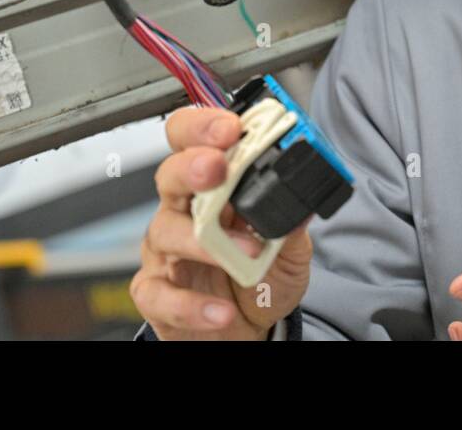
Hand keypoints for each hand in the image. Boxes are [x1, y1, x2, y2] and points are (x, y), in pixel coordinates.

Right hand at [131, 104, 312, 339]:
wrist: (250, 332)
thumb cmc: (262, 280)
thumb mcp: (290, 249)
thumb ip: (293, 224)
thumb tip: (304, 199)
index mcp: (212, 188)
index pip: (194, 142)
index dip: (204, 128)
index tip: (231, 128)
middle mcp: (183, 212)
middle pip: (171, 175)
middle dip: (192, 165)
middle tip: (217, 167)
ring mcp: (166, 253)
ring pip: (166, 231)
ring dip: (204, 241)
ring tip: (244, 252)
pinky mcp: (157, 295)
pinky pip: (160, 294)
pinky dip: (190, 304)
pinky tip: (218, 309)